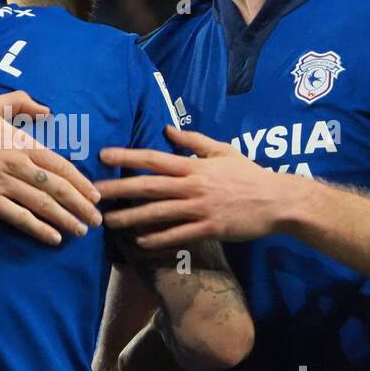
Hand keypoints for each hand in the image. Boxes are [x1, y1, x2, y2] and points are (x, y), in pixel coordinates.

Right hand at [0, 91, 101, 245]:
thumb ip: (20, 103)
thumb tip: (47, 108)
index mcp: (19, 142)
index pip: (59, 164)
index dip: (80, 181)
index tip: (95, 194)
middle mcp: (16, 163)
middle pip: (57, 187)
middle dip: (80, 204)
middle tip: (96, 218)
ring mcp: (1, 183)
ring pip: (42, 204)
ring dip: (65, 219)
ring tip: (80, 230)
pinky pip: (18, 217)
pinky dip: (38, 228)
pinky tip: (53, 238)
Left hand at [96, 125, 303, 249]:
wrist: (277, 201)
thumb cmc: (249, 174)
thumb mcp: (222, 150)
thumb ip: (193, 140)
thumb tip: (166, 129)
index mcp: (194, 166)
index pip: (154, 159)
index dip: (127, 157)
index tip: (103, 156)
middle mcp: (193, 186)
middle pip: (148, 187)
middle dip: (118, 190)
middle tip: (92, 193)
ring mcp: (200, 209)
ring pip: (158, 214)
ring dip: (130, 218)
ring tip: (108, 221)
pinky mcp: (209, 228)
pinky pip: (178, 235)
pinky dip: (158, 238)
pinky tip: (139, 241)